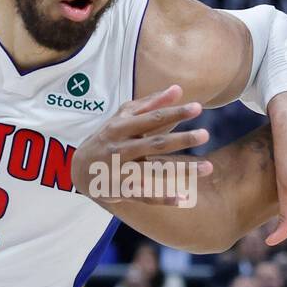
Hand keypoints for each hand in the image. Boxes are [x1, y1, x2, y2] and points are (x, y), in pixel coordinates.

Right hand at [70, 86, 212, 206]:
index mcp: (121, 127)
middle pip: (155, 144)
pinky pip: (145, 196)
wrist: (79, 168)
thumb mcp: (123, 117)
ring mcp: (120, 171)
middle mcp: (120, 148)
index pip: (152, 118)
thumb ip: (151, 104)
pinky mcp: (121, 191)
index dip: (175, 113)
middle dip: (181, 139)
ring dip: (182, 170)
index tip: (198, 108)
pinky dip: (164, 198)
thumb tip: (178, 89)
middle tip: (205, 135)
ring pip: (155, 171)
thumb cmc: (108, 137)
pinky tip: (184, 198)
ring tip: (208, 167)